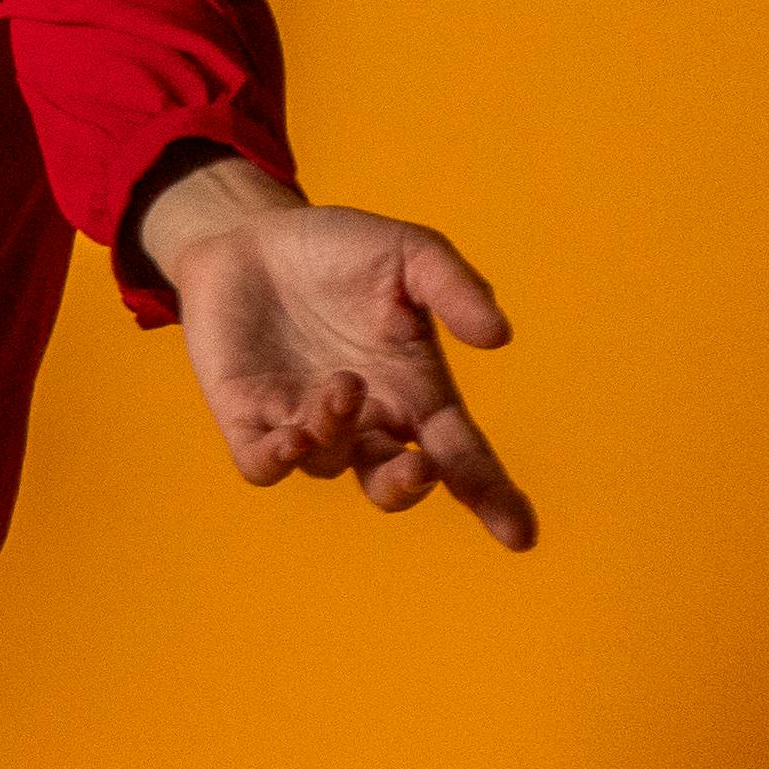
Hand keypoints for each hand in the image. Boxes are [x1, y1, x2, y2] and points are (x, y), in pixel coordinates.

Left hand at [139, 167, 535, 550]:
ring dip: (340, 431)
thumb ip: (454, 288)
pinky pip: (263, 464)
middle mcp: (364, 423)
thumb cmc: (340, 250)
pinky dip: (278, 461)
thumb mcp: (409, 253)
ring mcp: (305, 424)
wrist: (252, 233)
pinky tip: (291, 437)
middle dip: (407, 488)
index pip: (463, 460)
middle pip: (394, 485)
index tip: (521, 536)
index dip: (492, 498)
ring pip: (329, 463)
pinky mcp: (248, 419)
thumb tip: (499, 335)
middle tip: (419, 468)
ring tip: (344, 383)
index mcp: (415, 394)